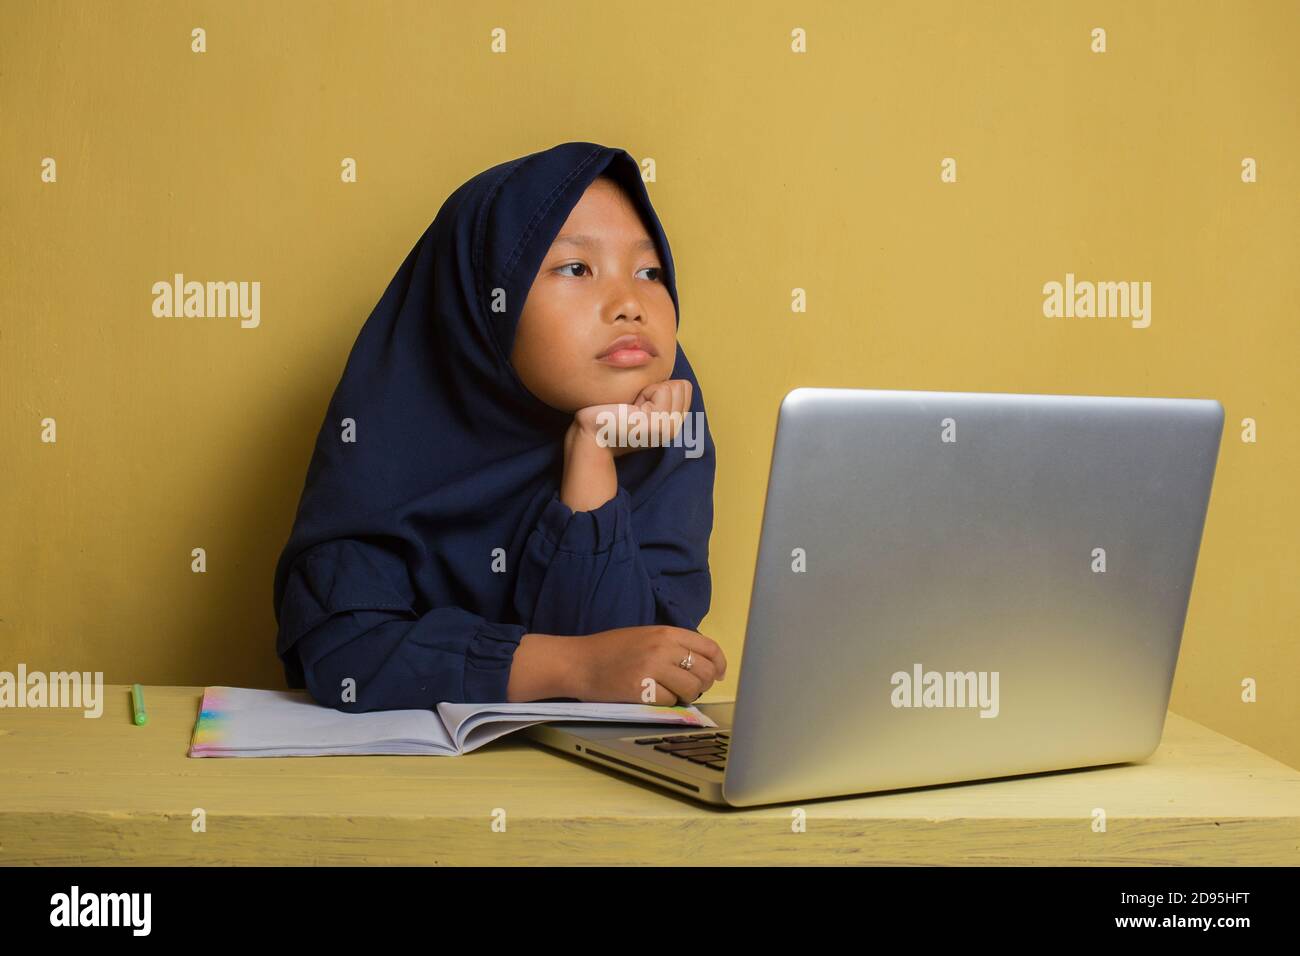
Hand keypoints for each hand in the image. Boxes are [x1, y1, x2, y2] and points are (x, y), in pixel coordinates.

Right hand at [568, 625, 725, 704]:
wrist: (579, 662)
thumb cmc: (610, 649)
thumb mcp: (645, 635)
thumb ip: (673, 645)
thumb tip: (702, 663)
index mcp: (666, 632)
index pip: (709, 647)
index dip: (719, 663)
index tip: (720, 673)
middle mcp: (663, 648)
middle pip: (704, 671)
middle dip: (704, 683)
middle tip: (692, 688)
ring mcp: (652, 669)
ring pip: (691, 689)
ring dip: (687, 695)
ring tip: (674, 693)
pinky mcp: (642, 690)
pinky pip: (670, 701)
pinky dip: (667, 702)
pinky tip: (655, 696)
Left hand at [571, 379, 693, 458]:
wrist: (592, 436)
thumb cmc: (610, 416)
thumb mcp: (643, 405)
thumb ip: (662, 396)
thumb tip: (676, 377)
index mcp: (673, 424)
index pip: (685, 387)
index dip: (659, 387)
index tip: (640, 403)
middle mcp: (674, 429)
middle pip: (682, 386)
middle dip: (656, 388)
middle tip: (635, 406)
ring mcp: (668, 429)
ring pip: (673, 386)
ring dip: (648, 391)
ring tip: (632, 409)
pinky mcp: (657, 424)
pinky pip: (663, 389)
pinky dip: (644, 392)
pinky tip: (629, 410)